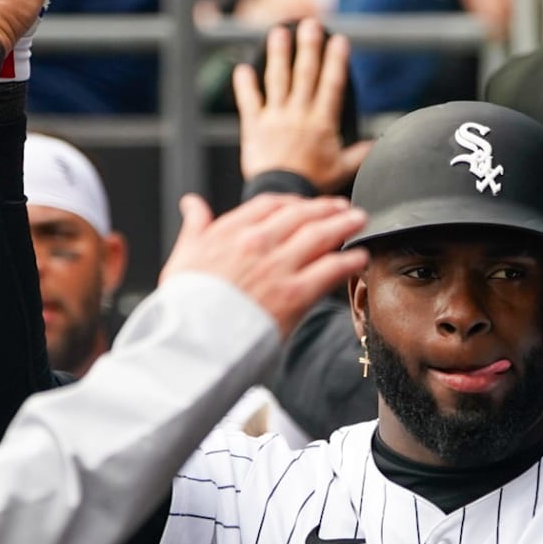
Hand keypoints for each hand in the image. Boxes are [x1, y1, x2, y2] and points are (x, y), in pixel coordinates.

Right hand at [163, 193, 368, 337]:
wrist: (192, 341)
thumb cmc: (184, 305)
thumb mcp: (181, 258)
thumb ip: (194, 227)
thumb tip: (191, 203)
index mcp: (230, 231)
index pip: (270, 205)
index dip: (293, 202)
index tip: (304, 204)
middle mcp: (257, 243)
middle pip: (302, 215)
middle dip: (326, 208)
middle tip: (343, 207)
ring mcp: (278, 267)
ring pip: (321, 235)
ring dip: (344, 224)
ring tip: (359, 221)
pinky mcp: (295, 294)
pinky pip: (331, 269)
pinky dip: (349, 260)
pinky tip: (360, 257)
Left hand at [235, 18, 371, 192]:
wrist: (282, 194)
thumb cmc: (313, 184)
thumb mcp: (343, 169)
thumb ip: (361, 153)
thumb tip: (379, 143)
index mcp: (322, 122)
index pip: (332, 84)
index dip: (336, 61)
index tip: (339, 40)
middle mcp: (299, 113)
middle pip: (305, 73)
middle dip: (309, 46)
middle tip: (310, 24)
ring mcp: (275, 117)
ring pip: (277, 79)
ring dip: (278, 54)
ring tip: (279, 33)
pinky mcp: (254, 126)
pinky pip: (248, 101)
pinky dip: (244, 84)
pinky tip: (241, 68)